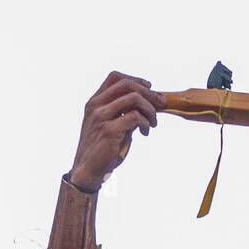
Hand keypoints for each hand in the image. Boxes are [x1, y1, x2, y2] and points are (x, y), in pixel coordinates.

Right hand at [69, 71, 166, 190]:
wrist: (88, 170)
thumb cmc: (101, 150)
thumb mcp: (111, 126)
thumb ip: (123, 114)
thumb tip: (145, 107)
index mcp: (94, 102)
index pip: (115, 78)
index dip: (135, 79)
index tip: (150, 87)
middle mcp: (96, 106)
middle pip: (126, 84)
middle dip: (148, 92)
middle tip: (161, 104)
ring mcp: (101, 117)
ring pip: (133, 98)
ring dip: (149, 109)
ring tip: (153, 122)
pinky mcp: (109, 130)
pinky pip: (135, 117)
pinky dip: (145, 123)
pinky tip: (145, 132)